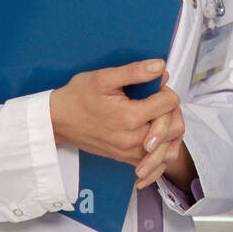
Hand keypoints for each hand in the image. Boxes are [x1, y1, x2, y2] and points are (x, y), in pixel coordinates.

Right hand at [48, 59, 183, 188]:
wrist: (57, 120)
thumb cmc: (78, 97)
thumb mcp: (103, 77)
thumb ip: (135, 72)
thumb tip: (161, 66)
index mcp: (130, 117)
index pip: (170, 103)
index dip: (165, 89)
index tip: (152, 85)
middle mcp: (134, 139)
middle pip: (175, 126)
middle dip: (171, 109)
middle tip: (156, 99)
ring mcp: (131, 153)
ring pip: (170, 147)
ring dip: (172, 131)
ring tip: (160, 116)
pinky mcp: (127, 160)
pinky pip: (157, 165)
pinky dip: (164, 153)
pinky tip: (160, 140)